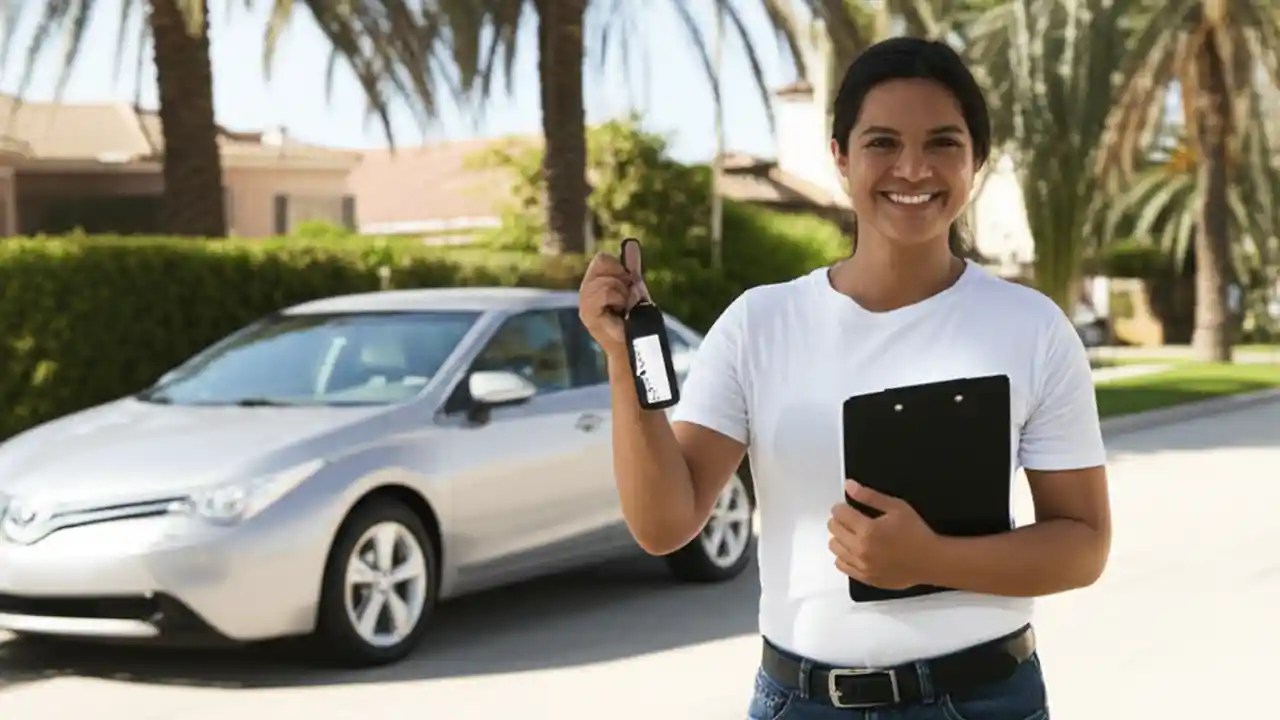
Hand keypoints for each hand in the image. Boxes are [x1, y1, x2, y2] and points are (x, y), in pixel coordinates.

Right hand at [577, 239, 651, 354]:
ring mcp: (584, 303)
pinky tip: (619, 312)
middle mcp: (586, 291)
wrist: (635, 345)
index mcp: (595, 283)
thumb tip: (632, 243)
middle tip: (625, 299)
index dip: (620, 269)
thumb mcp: (634, 288)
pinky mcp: (587, 314)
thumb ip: (631, 268)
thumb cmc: (635, 320)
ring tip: (623, 308)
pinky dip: (616, 299)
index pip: (602, 259)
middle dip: (621, 278)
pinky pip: (602, 292)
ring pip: (604, 280)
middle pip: (601, 262)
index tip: (628, 286)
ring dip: (620, 292)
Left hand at [828, 479, 939, 589]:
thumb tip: (848, 486)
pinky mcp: (865, 577)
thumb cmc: (916, 532)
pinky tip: (853, 550)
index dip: (841, 507)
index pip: (839, 514)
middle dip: (839, 520)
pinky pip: (841, 565)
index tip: (847, 507)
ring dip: (839, 537)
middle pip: (834, 529)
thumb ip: (870, 496)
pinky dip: (843, 555)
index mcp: (867, 530)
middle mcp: (860, 549)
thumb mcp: (896, 507)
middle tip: (850, 518)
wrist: (930, 561)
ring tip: (852, 534)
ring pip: (834, 547)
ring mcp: (861, 565)